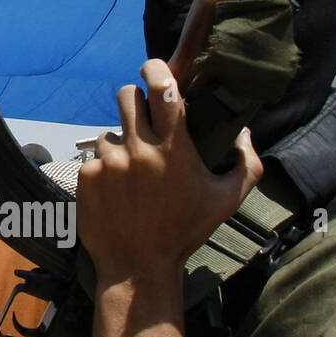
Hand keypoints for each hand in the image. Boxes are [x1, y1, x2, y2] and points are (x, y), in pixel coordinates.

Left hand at [77, 59, 262, 286]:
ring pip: (111, 130)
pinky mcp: (88, 177)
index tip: (153, 69)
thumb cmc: (185, 233)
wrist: (138, 267)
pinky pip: (95, 157)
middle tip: (143, 120)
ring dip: (122, 142)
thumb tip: (246, 133)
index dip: (155, 69)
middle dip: (135, 102)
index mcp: (174, 148)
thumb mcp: (227, 201)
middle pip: (127, 97)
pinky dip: (105, 167)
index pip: (162, 88)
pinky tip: (117, 190)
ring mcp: (110, 162)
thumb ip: (248, 165)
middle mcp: (140, 149)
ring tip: (133, 171)